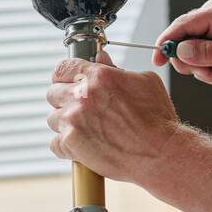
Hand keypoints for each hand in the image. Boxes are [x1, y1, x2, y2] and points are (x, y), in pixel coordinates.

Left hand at [46, 49, 189, 184]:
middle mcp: (82, 96)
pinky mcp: (71, 144)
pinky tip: (81, 144)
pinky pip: (55, 143)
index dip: (66, 74)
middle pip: (53, 92)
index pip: (63, 67)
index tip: (68, 81)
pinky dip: (65, 145)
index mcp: (98, 77)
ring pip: (52, 118)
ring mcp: (74, 121)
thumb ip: (117, 68)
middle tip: (79, 107)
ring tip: (83, 128)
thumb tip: (101, 58)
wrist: (159, 152)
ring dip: (65, 122)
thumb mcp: (145, 82)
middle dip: (64, 98)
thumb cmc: (157, 118)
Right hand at [152, 0, 211, 86]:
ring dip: (203, 68)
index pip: (185, 23)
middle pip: (182, 37)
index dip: (167, 41)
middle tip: (211, 73)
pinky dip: (207, 68)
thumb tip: (181, 50)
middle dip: (193, 62)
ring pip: (188, 50)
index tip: (157, 58)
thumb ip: (210, 54)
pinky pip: (196, 55)